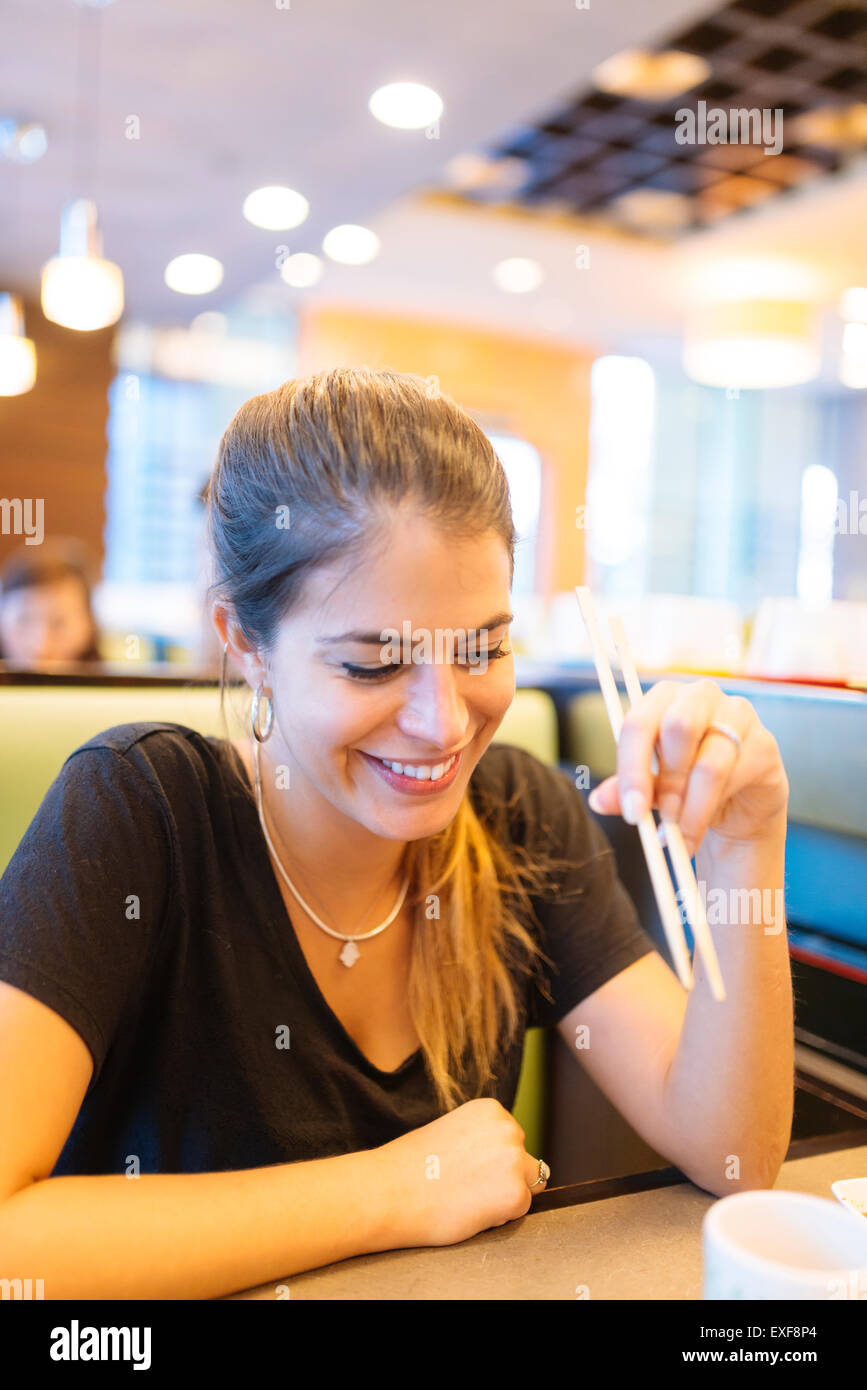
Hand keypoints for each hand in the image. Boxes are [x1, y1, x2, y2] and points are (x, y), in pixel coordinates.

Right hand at [374, 1097, 546, 1248]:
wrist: (389, 1191)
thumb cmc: (411, 1166)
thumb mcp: (452, 1132)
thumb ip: (480, 1138)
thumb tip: (499, 1158)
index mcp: (491, 1110)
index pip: (510, 1140)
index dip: (489, 1160)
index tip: (463, 1168)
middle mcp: (509, 1128)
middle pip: (524, 1161)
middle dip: (503, 1176)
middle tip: (465, 1187)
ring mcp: (514, 1160)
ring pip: (527, 1185)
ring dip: (506, 1195)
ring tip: (468, 1198)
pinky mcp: (516, 1195)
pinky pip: (519, 1211)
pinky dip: (499, 1217)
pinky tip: (470, 1211)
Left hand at [588, 678, 788, 857]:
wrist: (738, 802)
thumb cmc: (687, 784)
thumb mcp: (651, 789)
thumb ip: (627, 791)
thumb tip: (598, 801)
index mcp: (663, 698)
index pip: (639, 722)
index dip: (632, 769)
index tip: (632, 811)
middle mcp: (700, 696)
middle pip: (678, 726)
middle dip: (667, 782)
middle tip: (662, 820)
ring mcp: (737, 715)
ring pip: (709, 763)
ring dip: (691, 808)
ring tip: (679, 836)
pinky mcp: (764, 743)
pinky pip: (736, 778)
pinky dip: (712, 812)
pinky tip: (698, 832)